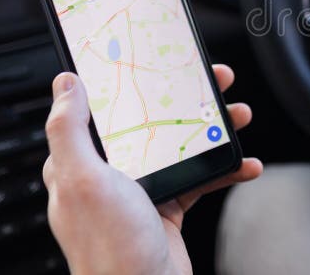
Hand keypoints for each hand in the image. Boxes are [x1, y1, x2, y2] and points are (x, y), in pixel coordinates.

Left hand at [43, 65, 262, 274]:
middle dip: (191, 101)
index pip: (112, 109)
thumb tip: (64, 85)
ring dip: (215, 131)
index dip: (140, 82)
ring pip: (183, 146)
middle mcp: (112, 174)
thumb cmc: (110, 246)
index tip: (166, 64)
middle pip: (155, 122)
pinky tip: (245, 164)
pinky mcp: (168, 209)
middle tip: (217, 84)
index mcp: (85, 162)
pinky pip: (201, 179)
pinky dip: (226, 170)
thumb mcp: (84, 181)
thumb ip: (69, 131)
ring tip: (240, 117)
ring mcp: (142, 192)